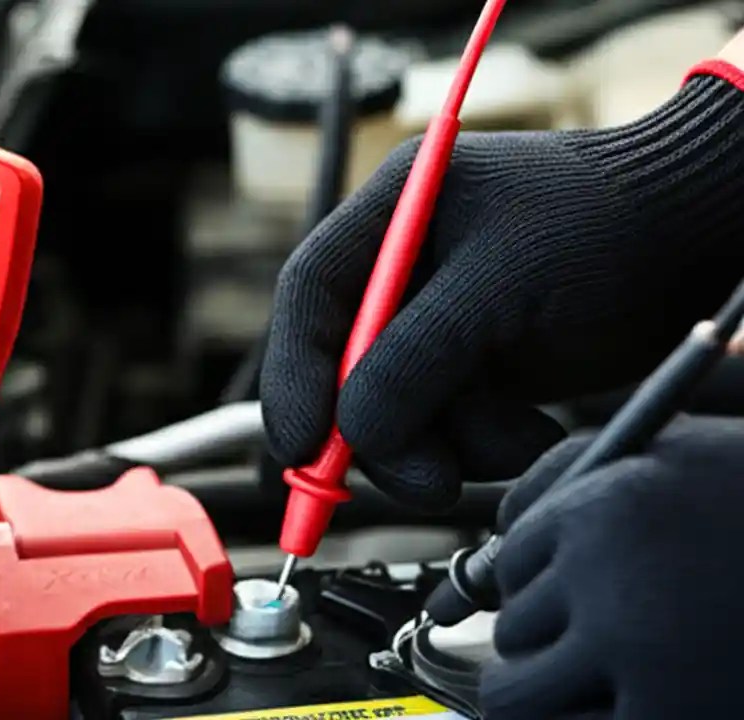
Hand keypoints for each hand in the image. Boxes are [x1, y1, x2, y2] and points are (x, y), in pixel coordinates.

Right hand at [260, 70, 743, 509]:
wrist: (704, 236)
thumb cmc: (612, 229)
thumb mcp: (501, 285)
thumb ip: (415, 357)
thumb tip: (350, 432)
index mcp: (394, 214)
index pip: (310, 295)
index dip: (296, 372)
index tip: (303, 445)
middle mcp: (404, 268)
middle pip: (345, 365)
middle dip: (380, 431)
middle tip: (423, 480)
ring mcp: (440, 320)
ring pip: (398, 408)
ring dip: (449, 444)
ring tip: (517, 436)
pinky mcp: (475, 364)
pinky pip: (449, 425)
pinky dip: (485, 444)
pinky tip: (533, 430)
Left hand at [480, 415, 743, 718]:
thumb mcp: (687, 455)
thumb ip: (579, 473)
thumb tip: (501, 528)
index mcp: (611, 505)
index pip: (514, 554)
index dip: (553, 573)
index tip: (597, 584)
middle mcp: (611, 582)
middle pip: (512, 625)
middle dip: (552, 636)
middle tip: (614, 644)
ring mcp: (640, 663)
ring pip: (516, 695)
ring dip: (555, 695)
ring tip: (623, 683)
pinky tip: (646, 706)